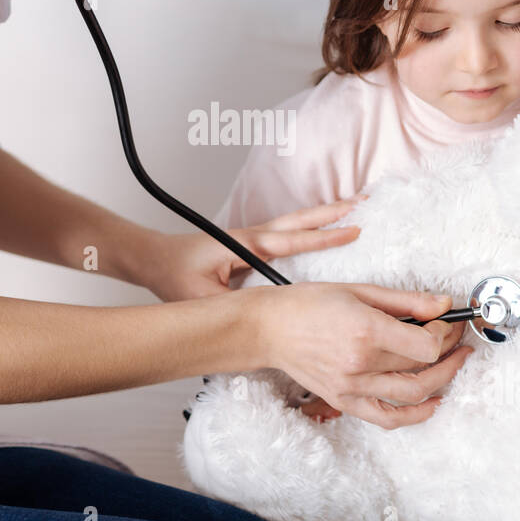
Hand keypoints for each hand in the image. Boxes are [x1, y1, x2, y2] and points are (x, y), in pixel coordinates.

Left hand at [139, 196, 369, 302]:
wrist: (154, 259)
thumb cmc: (173, 276)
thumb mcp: (201, 298)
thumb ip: (231, 308)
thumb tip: (262, 318)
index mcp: (246, 246)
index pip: (294, 240)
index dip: (325, 238)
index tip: (354, 229)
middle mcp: (253, 236)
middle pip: (301, 221)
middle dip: (334, 212)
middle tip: (365, 203)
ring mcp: (253, 239)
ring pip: (296, 224)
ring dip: (325, 217)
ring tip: (354, 209)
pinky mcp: (251, 246)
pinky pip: (288, 235)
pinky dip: (310, 230)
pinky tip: (324, 232)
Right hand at [244, 281, 474, 429]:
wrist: (269, 328)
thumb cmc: (308, 303)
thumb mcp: (360, 290)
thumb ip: (406, 300)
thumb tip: (443, 304)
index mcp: (365, 331)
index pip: (425, 346)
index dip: (444, 334)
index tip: (444, 322)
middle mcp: (360, 363)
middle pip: (423, 369)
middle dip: (448, 351)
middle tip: (456, 339)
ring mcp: (351, 387)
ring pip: (412, 396)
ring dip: (441, 381)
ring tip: (452, 365)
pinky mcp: (344, 402)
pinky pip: (388, 419)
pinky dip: (415, 415)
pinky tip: (432, 401)